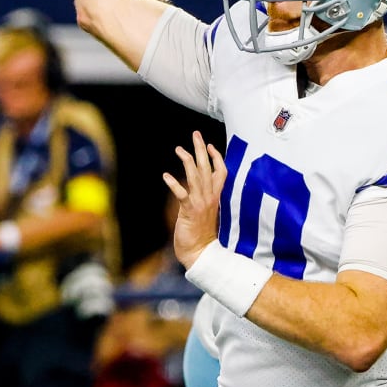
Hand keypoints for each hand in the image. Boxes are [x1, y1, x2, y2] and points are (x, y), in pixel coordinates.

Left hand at [165, 131, 226, 268]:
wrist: (202, 252)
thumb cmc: (203, 235)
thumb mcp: (207, 212)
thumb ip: (204, 198)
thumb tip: (196, 188)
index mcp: (216, 196)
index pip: (220, 172)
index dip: (216, 157)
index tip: (210, 145)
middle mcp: (210, 197)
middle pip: (206, 168)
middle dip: (201, 149)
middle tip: (195, 134)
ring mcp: (201, 203)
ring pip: (195, 177)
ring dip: (187, 161)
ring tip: (179, 149)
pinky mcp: (190, 211)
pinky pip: (182, 194)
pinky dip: (174, 184)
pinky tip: (166, 176)